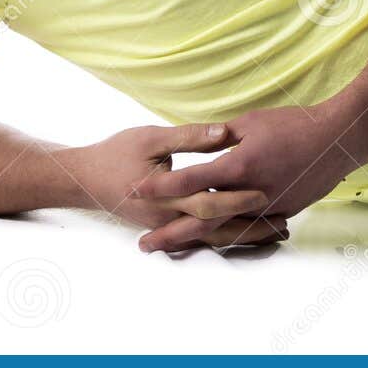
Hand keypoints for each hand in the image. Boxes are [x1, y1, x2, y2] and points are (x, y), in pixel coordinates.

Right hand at [62, 122, 290, 250]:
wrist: (83, 179)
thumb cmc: (116, 153)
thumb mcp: (151, 138)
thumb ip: (189, 137)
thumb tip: (223, 132)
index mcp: (164, 196)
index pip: (207, 201)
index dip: (238, 198)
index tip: (266, 191)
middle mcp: (168, 217)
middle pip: (217, 227)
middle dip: (251, 226)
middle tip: (285, 221)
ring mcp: (167, 225)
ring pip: (212, 236)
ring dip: (245, 235)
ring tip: (279, 231)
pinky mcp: (168, 225)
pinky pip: (203, 235)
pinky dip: (229, 233)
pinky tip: (252, 230)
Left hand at [131, 101, 367, 251]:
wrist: (337, 140)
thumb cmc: (294, 124)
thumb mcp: (251, 122)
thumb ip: (219, 136)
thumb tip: (195, 141)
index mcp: (240, 166)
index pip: (191, 179)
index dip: (161, 186)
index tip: (136, 191)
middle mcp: (250, 194)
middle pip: (202, 220)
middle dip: (170, 234)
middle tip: (143, 244)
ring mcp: (267, 208)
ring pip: (224, 231)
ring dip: (194, 240)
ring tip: (170, 247)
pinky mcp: (281, 213)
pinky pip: (247, 229)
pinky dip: (226, 236)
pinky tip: (209, 241)